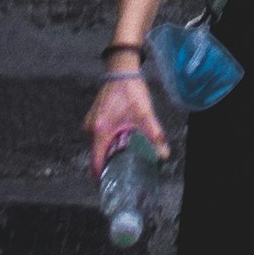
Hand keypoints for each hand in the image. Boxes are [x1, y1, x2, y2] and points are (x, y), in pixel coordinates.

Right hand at [87, 54, 168, 180]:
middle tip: (124, 173)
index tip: (113, 185)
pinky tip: (120, 141)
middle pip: (97, 156)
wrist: (121, 69)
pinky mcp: (93, 118)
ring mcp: (90, 123)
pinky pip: (98, 137)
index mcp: (100, 131)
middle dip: (109, 165)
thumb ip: (154, 135)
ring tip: (124, 158)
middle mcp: (91, 129)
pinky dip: (107, 142)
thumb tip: (163, 155)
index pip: (96, 163)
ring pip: (97, 146)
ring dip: (109, 152)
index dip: (103, 177)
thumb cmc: (131, 90)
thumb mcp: (145, 114)